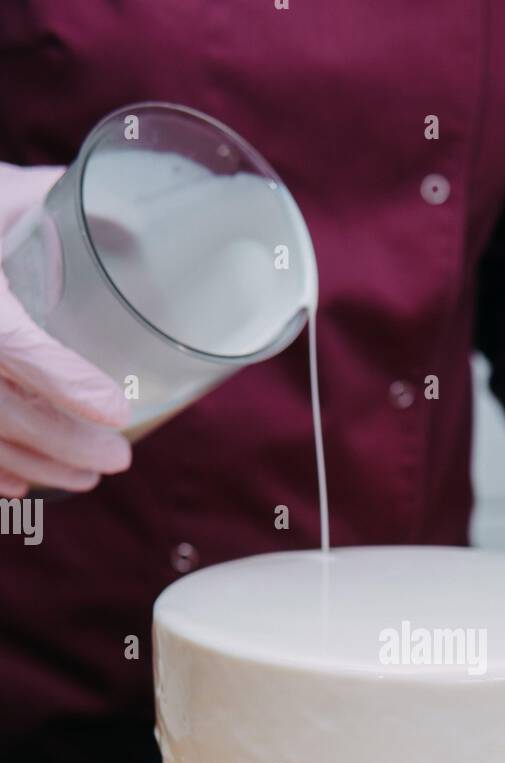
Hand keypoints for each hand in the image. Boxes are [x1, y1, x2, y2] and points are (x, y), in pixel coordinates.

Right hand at [0, 162, 130, 497]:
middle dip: (63, 441)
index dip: (64, 381)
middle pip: (0, 404)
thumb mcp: (8, 191)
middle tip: (119, 458)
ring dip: (36, 463)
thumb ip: (69, 202)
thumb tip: (146, 221)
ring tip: (87, 475)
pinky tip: (22, 485)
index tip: (118, 410)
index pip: (10, 340)